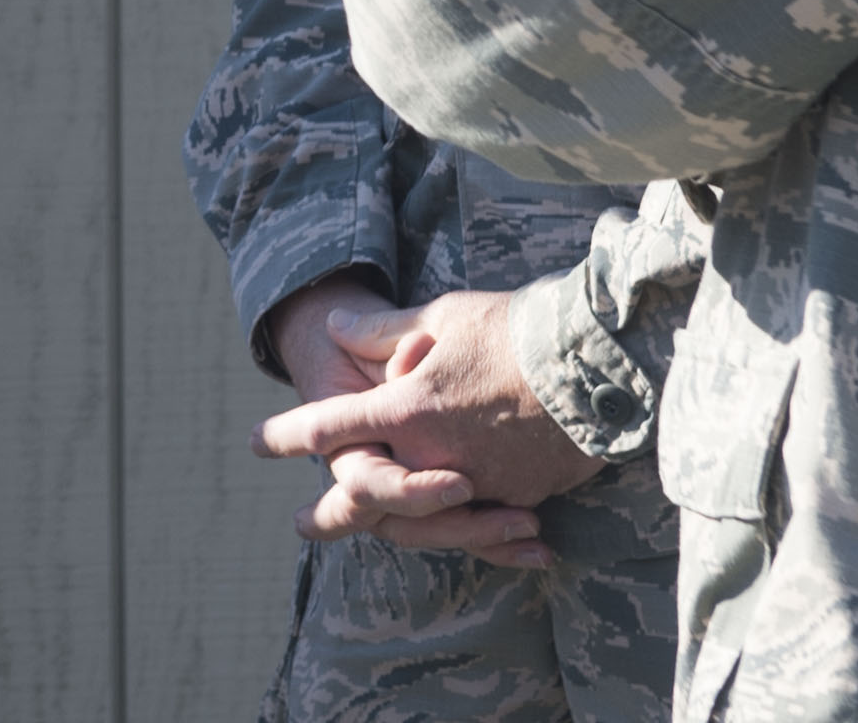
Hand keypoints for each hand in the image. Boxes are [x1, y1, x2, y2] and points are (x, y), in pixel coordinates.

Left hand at [258, 289, 601, 569]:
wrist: (598, 361)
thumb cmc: (516, 328)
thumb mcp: (443, 317)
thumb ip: (384, 333)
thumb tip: (337, 330)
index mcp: (407, 409)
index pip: (331, 426)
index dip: (289, 435)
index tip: (259, 443)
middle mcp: (435, 456)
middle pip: (367, 496)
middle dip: (330, 514)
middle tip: (302, 524)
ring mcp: (479, 482)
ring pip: (422, 521)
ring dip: (391, 529)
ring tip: (379, 540)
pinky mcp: (520, 494)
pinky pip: (480, 525)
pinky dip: (465, 533)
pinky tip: (444, 534)